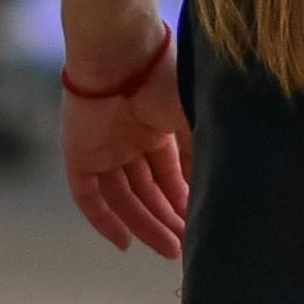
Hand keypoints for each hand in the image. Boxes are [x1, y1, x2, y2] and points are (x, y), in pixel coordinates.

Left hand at [59, 20, 192, 259]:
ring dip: (144, 224)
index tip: (202, 223)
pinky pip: (88, 196)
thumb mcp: (195, 115)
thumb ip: (205, 150)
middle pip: (148, 190)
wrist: (121, 54)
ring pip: (124, 197)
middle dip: (167, 218)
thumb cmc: (164, 77)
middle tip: (186, 247)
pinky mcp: (78, 154)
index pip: (171, 173)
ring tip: (169, 249)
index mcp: (156, 125)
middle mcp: (129, 139)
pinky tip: (125, 244)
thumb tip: (225, 184)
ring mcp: (103, 148)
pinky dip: (104, 221)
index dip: (184, 199)